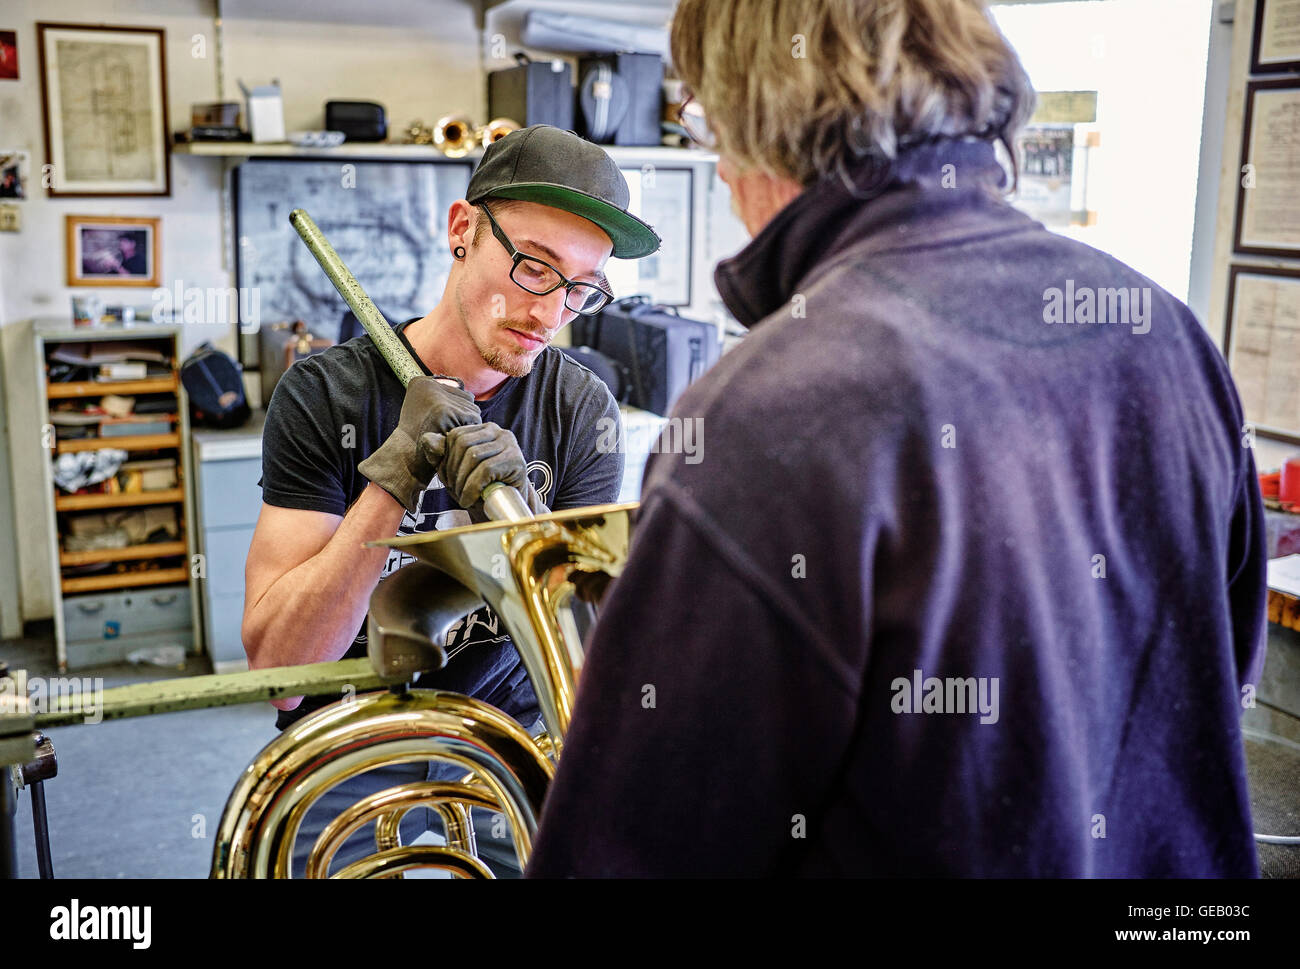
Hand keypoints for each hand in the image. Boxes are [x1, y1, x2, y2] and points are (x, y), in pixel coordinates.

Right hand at [358, 376, 480, 511]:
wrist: (406, 458)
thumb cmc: (419, 437)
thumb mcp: (423, 409)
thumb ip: (442, 396)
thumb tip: (464, 388)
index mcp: (420, 382)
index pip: (459, 390)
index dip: (455, 411)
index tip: (438, 423)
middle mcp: (428, 385)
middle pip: (468, 398)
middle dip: (463, 416)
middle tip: (444, 430)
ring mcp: (437, 397)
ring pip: (473, 409)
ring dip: (467, 425)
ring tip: (447, 434)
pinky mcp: (445, 411)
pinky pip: (473, 419)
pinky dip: (468, 432)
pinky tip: (452, 438)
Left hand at [419, 422, 546, 514]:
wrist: (509, 508)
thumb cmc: (482, 488)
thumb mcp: (457, 471)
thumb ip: (441, 455)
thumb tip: (427, 439)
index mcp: (484, 430)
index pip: (456, 435)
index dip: (446, 459)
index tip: (447, 479)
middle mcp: (499, 432)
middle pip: (464, 444)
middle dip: (453, 470)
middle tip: (453, 490)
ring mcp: (510, 444)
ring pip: (474, 456)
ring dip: (462, 482)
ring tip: (461, 497)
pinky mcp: (516, 460)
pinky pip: (486, 470)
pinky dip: (472, 488)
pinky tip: (469, 500)